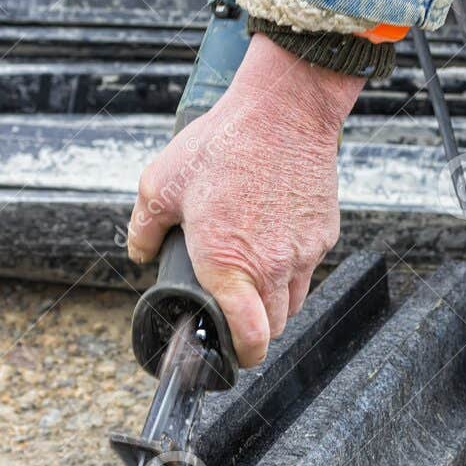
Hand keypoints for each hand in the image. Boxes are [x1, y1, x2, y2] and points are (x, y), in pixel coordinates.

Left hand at [128, 34, 363, 366]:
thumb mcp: (161, 183)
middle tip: (234, 313)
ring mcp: (304, 252)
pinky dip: (293, 269)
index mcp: (227, 263)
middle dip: (254, 330)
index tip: (233, 354)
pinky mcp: (324, 233)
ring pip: (294, 301)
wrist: (284, 110)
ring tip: (253, 277)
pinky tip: (274, 241)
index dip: (243, 355)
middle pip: (274, 327)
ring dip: (274, 303)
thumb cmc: (224, 143)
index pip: (250, 337)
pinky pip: (310, 268)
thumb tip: (140, 254)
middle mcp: (271, 266)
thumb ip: (144, 228)